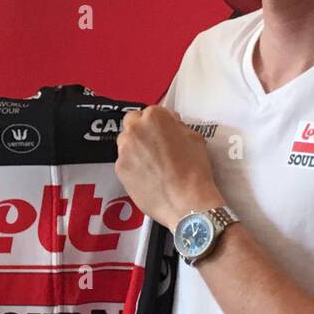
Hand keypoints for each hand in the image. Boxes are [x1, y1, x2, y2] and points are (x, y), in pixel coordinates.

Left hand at [115, 106, 223, 229]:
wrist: (185, 200)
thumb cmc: (195, 168)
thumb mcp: (194, 138)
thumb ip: (177, 126)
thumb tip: (169, 124)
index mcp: (154, 117)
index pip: (150, 112)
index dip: (158, 123)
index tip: (165, 133)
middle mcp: (134, 129)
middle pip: (132, 123)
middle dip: (141, 130)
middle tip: (154, 146)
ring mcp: (123, 149)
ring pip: (125, 143)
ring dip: (134, 147)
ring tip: (150, 164)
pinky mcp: (119, 169)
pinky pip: (124, 162)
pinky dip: (132, 166)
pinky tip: (146, 178)